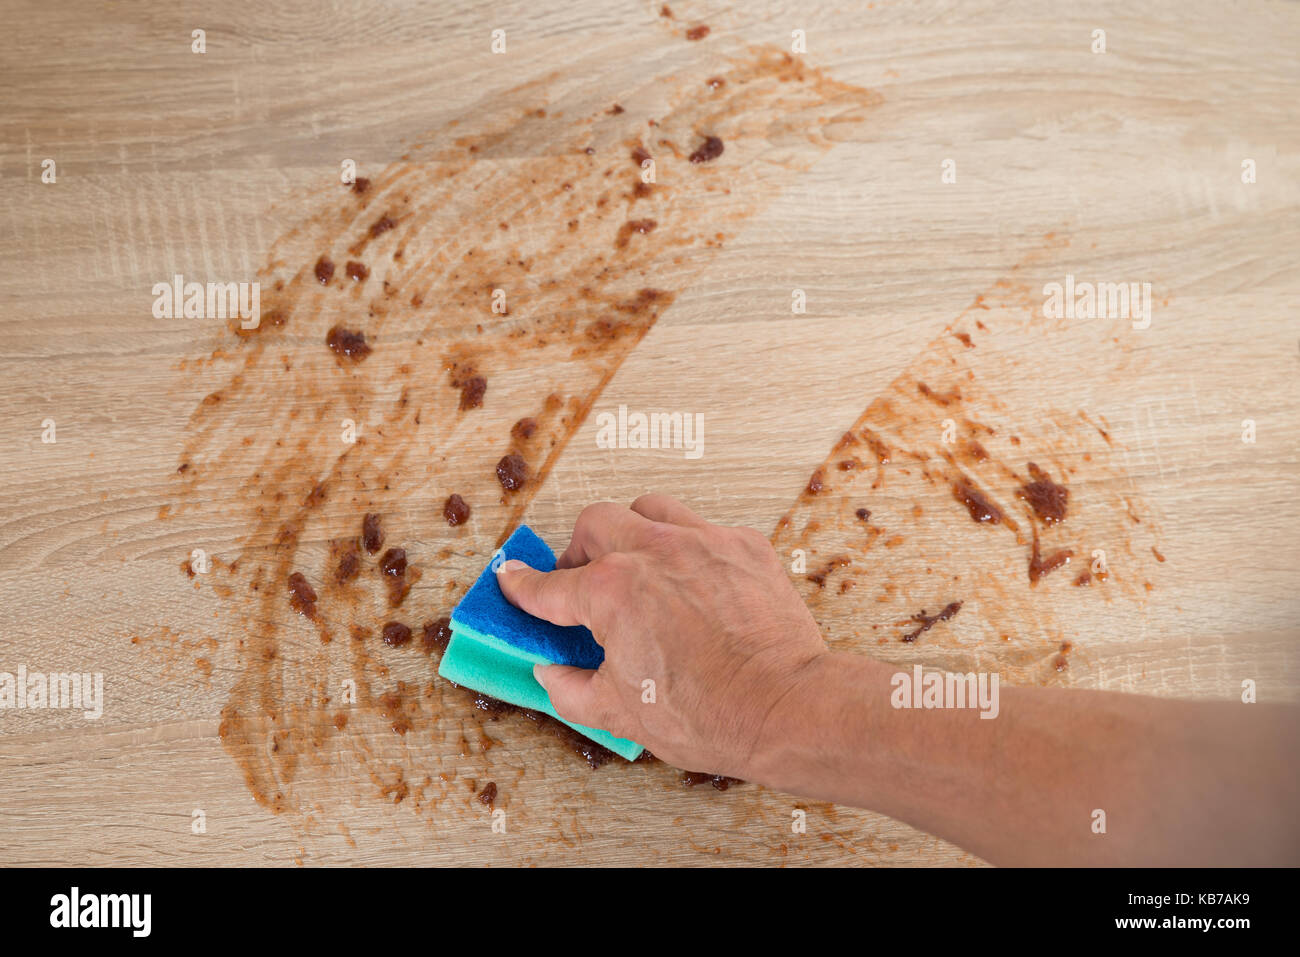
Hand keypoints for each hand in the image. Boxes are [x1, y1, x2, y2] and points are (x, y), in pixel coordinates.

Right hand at [496, 494, 827, 777]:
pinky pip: (702, 528)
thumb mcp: (620, 714)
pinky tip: (690, 581)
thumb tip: (553, 674)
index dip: (523, 587)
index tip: (513, 581)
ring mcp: (703, 542)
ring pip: (649, 508)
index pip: (550, 586)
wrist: (786, 708)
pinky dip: (686, 548)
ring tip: (635, 566)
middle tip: (580, 582)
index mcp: (613, 591)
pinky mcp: (744, 546)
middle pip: (596, 524)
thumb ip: (571, 689)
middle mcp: (654, 552)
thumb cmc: (709, 714)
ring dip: (632, 531)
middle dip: (578, 550)